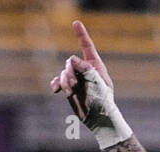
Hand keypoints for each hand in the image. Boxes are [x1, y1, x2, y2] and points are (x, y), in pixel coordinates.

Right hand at [50, 20, 130, 148]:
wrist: (100, 120)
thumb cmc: (103, 102)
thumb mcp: (97, 82)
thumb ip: (85, 68)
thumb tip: (71, 59)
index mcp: (95, 66)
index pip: (87, 47)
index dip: (81, 34)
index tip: (76, 23)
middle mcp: (85, 71)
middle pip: (70, 62)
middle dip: (69, 71)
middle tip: (74, 83)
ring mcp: (77, 80)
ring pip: (63, 73)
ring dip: (65, 80)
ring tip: (71, 91)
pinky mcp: (71, 90)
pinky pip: (59, 83)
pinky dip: (57, 85)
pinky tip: (55, 89)